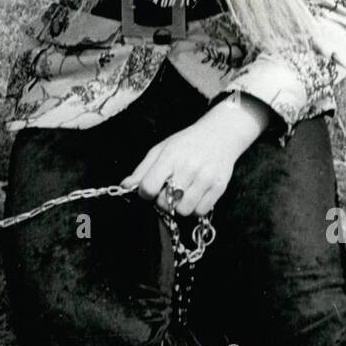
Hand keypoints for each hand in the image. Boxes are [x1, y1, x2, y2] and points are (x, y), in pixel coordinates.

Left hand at [119, 94, 272, 217]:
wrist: (221, 134)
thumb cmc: (187, 143)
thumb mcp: (161, 149)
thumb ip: (143, 170)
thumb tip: (125, 186)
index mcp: (170, 156)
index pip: (148, 188)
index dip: (145, 193)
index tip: (149, 189)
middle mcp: (189, 167)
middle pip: (165, 203)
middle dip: (162, 200)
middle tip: (168, 190)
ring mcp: (206, 178)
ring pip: (183, 211)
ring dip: (179, 206)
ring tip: (182, 193)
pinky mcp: (219, 187)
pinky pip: (201, 211)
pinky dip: (195, 207)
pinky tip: (195, 195)